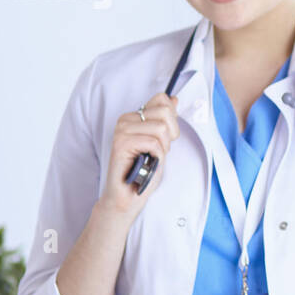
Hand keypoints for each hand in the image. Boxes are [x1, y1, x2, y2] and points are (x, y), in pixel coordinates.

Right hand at [99, 92, 179, 218]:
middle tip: (158, 150)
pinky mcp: (121, 143)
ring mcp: (121, 130)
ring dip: (163, 147)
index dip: (173, 120)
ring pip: (161, 128)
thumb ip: (165, 120)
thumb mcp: (161, 142)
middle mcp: (125, 119)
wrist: (129, 195)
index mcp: (135, 116)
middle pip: (165, 112)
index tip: (166, 137)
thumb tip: (174, 99)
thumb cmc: (145, 170)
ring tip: (151, 157)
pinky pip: (153, 142)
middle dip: (170, 135)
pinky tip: (146, 162)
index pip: (162, 99)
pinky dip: (157, 156)